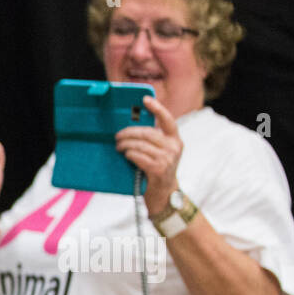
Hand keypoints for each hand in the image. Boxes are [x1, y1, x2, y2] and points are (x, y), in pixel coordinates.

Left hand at [115, 94, 182, 214]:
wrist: (163, 195)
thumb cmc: (156, 171)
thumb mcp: (159, 153)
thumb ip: (152, 141)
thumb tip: (130, 130)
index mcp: (175, 139)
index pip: (168, 119)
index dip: (157, 108)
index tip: (145, 99)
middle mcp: (174, 147)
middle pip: (148, 132)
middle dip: (129, 132)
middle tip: (117, 136)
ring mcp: (168, 158)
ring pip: (142, 144)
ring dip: (126, 144)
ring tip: (118, 147)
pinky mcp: (159, 169)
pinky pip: (139, 156)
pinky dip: (130, 154)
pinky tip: (125, 155)